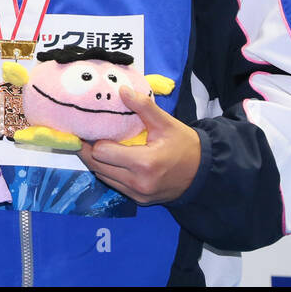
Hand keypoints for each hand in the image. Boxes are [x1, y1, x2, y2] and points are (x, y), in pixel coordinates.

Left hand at [78, 86, 200, 204]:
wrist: (205, 173)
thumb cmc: (185, 146)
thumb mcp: (166, 123)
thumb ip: (143, 106)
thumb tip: (122, 91)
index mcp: (144, 163)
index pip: (101, 152)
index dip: (93, 139)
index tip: (89, 127)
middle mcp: (138, 183)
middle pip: (96, 166)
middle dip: (88, 150)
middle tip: (85, 135)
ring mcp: (138, 195)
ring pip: (102, 177)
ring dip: (96, 162)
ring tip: (96, 144)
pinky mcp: (140, 200)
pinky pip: (114, 184)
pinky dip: (108, 172)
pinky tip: (110, 158)